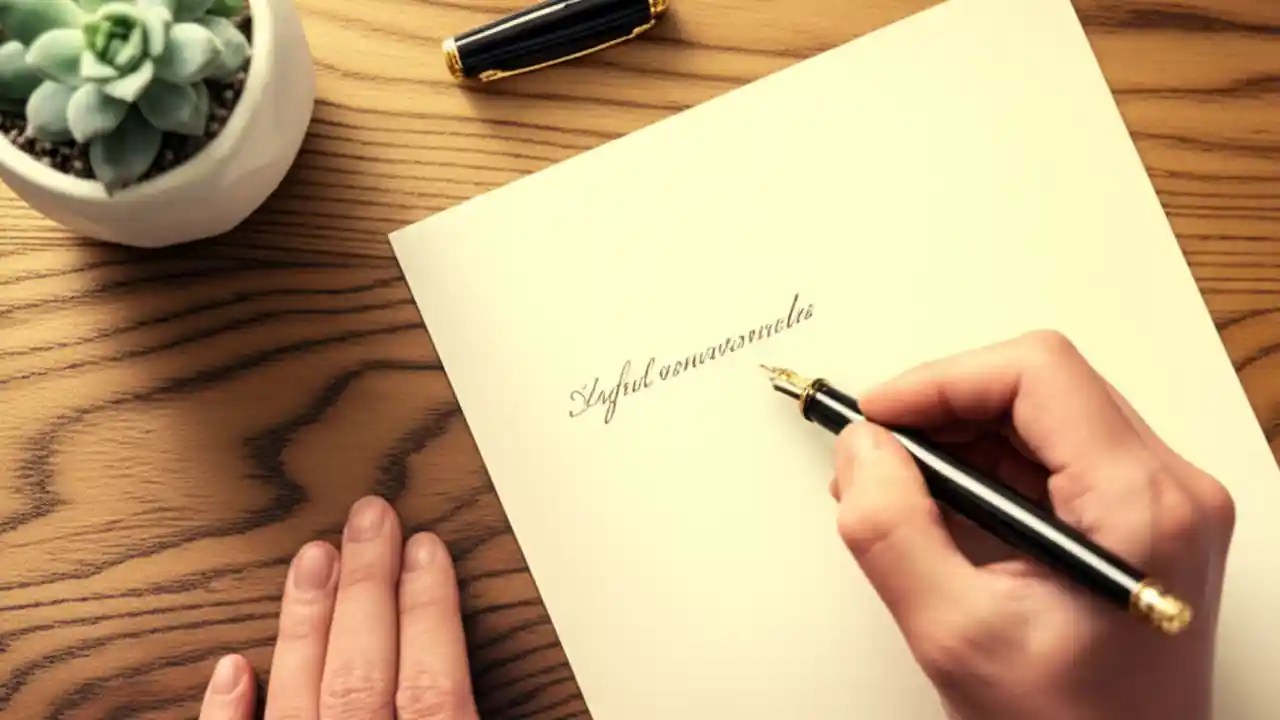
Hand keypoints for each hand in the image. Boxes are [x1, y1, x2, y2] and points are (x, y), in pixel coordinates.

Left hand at [196, 496, 479, 719]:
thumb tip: (524, 691)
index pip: (432, 687)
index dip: (431, 612)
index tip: (426, 551)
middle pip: (363, 674)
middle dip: (367, 586)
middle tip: (370, 520)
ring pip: (299, 698)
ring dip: (306, 623)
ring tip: (313, 556)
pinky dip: (228, 710)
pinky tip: (232, 666)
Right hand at [831, 331, 1234, 719]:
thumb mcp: (958, 635)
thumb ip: (894, 531)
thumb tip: (863, 450)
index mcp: (1142, 506)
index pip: (1037, 374)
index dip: (941, 379)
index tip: (878, 415)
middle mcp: (1168, 491)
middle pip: (1039, 385)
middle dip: (942, 407)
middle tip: (874, 451)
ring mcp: (1159, 504)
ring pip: (1041, 414)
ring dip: (958, 435)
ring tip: (894, 483)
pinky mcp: (1138, 520)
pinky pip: (1051, 455)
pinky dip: (984, 464)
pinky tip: (937, 502)